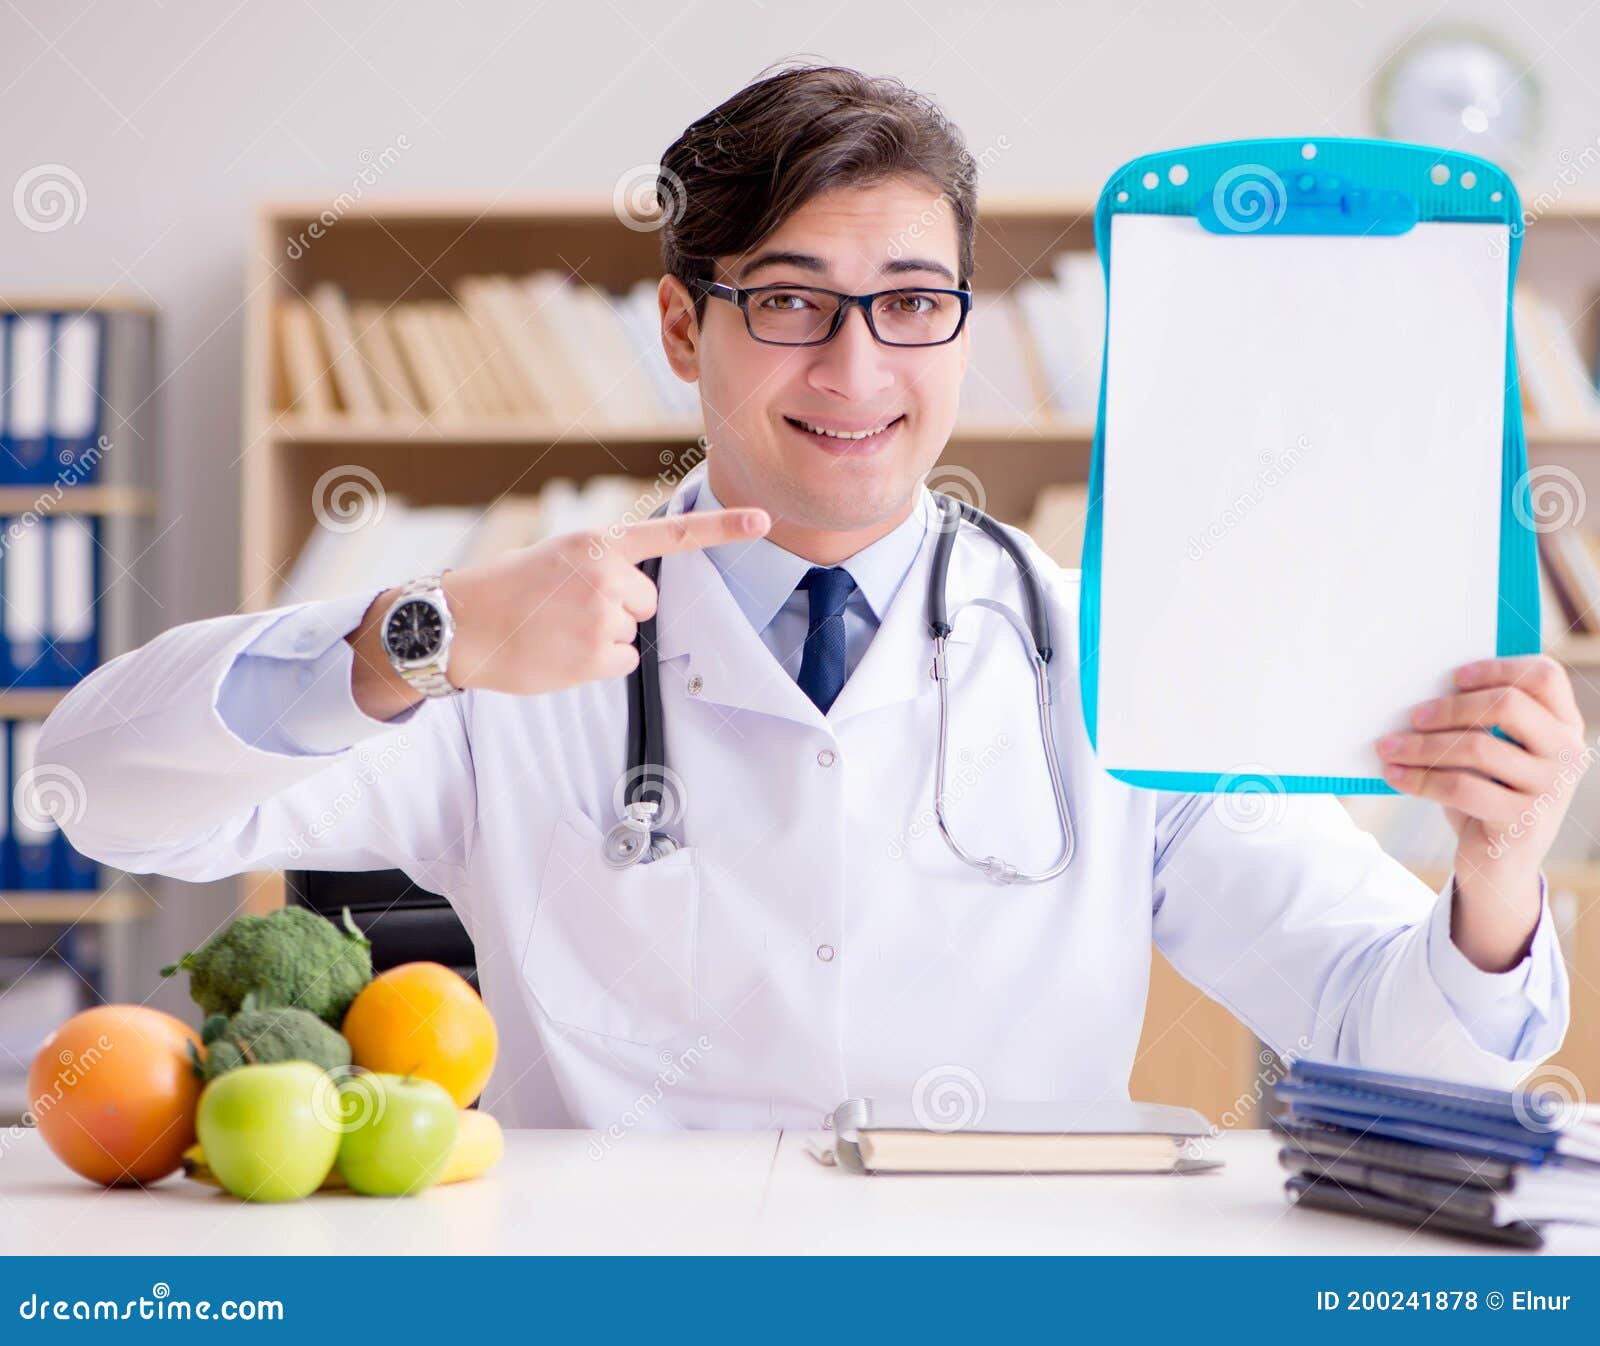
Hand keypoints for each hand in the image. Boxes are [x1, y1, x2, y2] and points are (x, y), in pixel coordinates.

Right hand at [348, 506, 769, 715]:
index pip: (674, 534)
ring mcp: (604, 617)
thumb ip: (604, 564)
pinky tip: (560, 651)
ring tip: (555, 628)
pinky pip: (621, 661)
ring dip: (602, 636)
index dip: (725, 528)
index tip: (765, 520)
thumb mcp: (558, 556)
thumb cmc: (508, 590)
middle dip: (618, 608)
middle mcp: (608, 576)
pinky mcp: (597, 656)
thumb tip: (639, 594)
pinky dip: (596, 662)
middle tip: (568, 607)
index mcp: (599, 543)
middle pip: (647, 600)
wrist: (459, 624)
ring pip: (631, 632)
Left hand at [1376, 654, 1587, 969]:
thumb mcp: (1492, 752)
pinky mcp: (1522, 821)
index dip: (1498, 668)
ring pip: (1477, 747)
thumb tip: (1421, 690)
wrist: (1499, 864)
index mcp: (1565, 724)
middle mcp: (1568, 752)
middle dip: (1450, 707)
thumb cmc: (1488, 792)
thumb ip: (1479, 722)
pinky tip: (1394, 774)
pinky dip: (1419, 778)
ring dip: (1422, 745)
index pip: (1545, 676)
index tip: (1454, 676)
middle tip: (1412, 716)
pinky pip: (1460, 788)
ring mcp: (1550, 788)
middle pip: (1509, 704)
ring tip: (1387, 747)